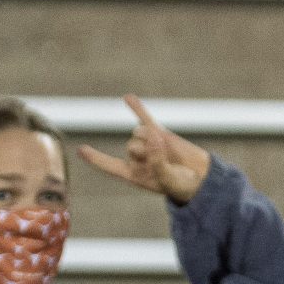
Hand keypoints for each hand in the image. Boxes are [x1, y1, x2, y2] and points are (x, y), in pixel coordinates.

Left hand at [77, 96, 211, 204]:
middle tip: (164, 162)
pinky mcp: (159, 132)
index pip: (110, 166)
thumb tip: (152, 138)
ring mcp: (147, 144)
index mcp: (134, 175)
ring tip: (167, 151)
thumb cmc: (183, 185)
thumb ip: (158, 162)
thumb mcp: (169, 179)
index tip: (81, 150)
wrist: (201, 177)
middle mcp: (137, 158)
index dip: (96, 158)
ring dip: (151, 137)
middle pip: (131, 146)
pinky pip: (145, 117)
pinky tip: (128, 98)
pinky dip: (137, 107)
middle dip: (147, 151)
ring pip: (138, 132)